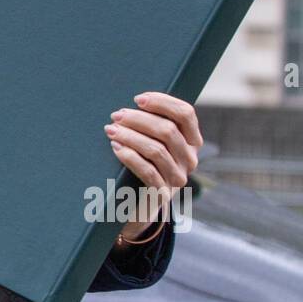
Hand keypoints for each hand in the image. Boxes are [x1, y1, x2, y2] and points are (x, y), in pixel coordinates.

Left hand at [103, 91, 201, 238]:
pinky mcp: (163, 194)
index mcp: (192, 140)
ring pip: (157, 150)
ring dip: (130, 136)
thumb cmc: (142, 161)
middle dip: (139, 119)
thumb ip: (153, 122)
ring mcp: (178, 178)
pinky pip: (148, 171)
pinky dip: (130, 157)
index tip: (137, 99)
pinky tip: (116, 147)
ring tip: (110, 130)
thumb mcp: (153, 140)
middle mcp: (190, 159)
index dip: (162, 102)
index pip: (186, 114)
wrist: (137, 202)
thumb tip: (135, 101)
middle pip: (168, 130)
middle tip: (116, 116)